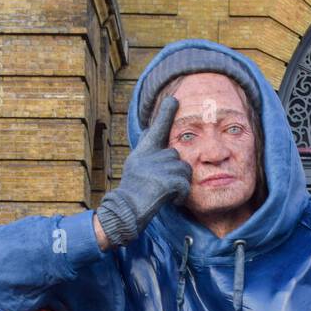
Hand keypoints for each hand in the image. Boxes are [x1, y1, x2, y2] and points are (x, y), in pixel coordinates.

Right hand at [95, 95, 191, 247]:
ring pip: (184, 170)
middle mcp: (150, 156)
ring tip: (164, 193)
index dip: (166, 113)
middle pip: (177, 155)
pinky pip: (185, 185)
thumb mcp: (136, 165)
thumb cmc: (132, 191)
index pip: (157, 128)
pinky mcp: (166, 182)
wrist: (125, 212)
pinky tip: (170, 201)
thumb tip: (152, 128)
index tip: (174, 99)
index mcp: (143, 151)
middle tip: (161, 185)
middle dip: (175, 171)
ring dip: (180, 183)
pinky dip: (181, 196)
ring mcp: (158, 168)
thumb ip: (148, 150)